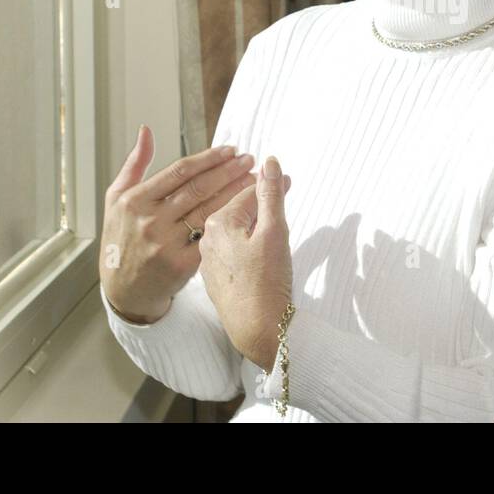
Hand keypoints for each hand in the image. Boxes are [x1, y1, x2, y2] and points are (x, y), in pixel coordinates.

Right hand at [100, 125, 256, 323]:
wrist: (123, 290)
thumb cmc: (121, 239)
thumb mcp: (116, 199)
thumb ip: (135, 164)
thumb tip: (146, 130)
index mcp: (135, 200)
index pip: (180, 171)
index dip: (209, 158)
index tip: (231, 149)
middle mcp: (149, 220)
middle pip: (198, 188)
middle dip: (229, 171)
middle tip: (249, 160)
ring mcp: (165, 244)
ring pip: (208, 211)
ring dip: (235, 193)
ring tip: (254, 180)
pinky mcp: (180, 266)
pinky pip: (211, 238)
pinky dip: (231, 223)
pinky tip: (248, 212)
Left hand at [200, 156, 293, 369]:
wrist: (257, 330)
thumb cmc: (267, 282)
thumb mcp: (275, 232)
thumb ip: (271, 195)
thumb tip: (269, 162)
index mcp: (218, 222)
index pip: (247, 192)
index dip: (270, 185)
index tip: (287, 180)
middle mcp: (207, 238)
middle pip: (236, 208)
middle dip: (257, 198)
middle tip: (279, 190)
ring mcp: (208, 260)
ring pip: (233, 230)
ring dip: (250, 220)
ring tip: (270, 218)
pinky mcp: (215, 278)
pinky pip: (229, 249)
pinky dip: (244, 242)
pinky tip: (257, 248)